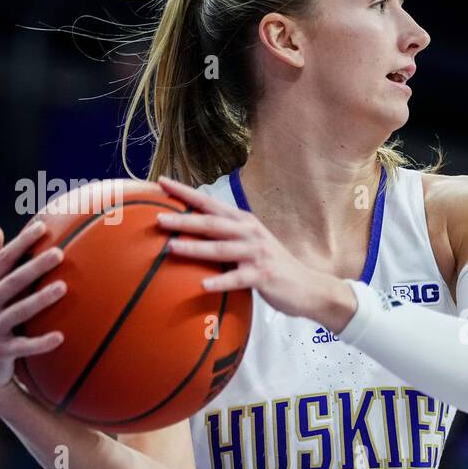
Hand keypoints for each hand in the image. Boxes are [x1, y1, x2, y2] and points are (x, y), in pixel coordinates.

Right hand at [0, 220, 66, 403]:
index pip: (0, 261)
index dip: (20, 243)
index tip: (42, 226)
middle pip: (10, 283)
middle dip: (34, 267)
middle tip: (59, 253)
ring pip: (17, 312)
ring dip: (40, 300)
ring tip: (64, 287)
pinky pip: (23, 347)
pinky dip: (41, 343)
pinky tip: (60, 336)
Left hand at [153, 176, 356, 329]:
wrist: (310, 286)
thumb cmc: (274, 266)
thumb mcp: (251, 244)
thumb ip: (227, 236)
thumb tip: (193, 233)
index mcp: (244, 222)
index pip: (210, 203)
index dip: (185, 192)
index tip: (161, 182)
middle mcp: (250, 233)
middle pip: (211, 224)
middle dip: (183, 220)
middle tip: (157, 218)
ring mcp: (257, 254)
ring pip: (221, 249)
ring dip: (195, 248)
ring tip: (170, 248)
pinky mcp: (263, 276)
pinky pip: (238, 279)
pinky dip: (220, 281)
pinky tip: (203, 284)